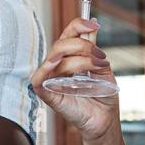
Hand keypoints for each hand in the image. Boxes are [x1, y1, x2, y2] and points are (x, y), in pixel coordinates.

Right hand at [31, 18, 120, 144]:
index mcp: (69, 58)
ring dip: (79, 58)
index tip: (93, 24)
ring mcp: (51, 79)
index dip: (77, 25)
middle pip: (60, 44)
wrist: (106, 120)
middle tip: (99, 55)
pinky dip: (46, 69)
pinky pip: (38, 78)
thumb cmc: (102, 97)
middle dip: (82, 44)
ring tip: (96, 66)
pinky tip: (58, 65)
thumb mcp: (102, 67)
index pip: (66, 34)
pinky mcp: (47, 94)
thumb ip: (94, 48)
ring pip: (55, 57)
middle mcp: (58, 66)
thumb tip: (92, 24)